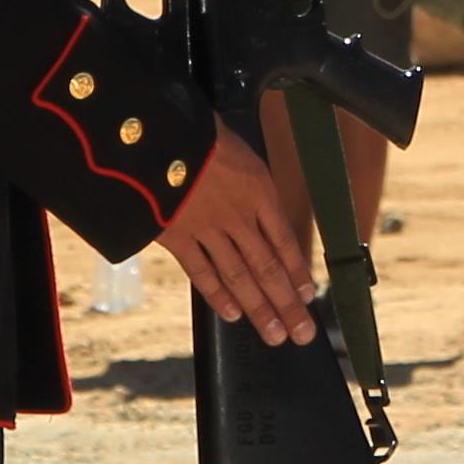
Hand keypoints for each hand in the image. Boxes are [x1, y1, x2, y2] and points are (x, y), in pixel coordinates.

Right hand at [160, 124, 315, 344]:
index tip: (308, 296)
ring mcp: (207, 228)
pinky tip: (233, 314)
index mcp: (259, 189)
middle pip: (269, 267)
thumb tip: (261, 208)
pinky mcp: (176, 235)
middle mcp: (239, 214)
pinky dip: (218, 295)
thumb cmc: (199, 131)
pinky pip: (202, 272)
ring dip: (260, 309)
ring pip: (240, 277)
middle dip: (287, 304)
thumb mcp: (239, 150)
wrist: (156, 129)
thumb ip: (251, 183)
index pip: (285, 240)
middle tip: (303, 333)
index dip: (297, 271)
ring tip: (276, 334)